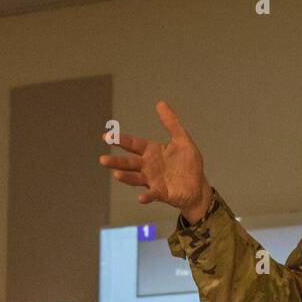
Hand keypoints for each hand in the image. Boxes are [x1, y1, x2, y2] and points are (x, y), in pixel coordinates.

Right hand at [99, 100, 210, 216]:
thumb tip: (160, 103)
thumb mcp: (182, 140)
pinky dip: (146, 196)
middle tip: (102, 160)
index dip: (120, 140)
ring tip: (116, 175)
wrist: (198, 187)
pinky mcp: (161, 193)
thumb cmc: (189, 164)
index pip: (133, 144)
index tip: (106, 137)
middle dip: (116, 161)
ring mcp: (153, 181)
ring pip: (135, 178)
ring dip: (126, 177)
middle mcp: (148, 166)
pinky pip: (152, 194)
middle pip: (129, 163)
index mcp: (152, 152)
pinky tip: (141, 198)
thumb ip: (171, 123)